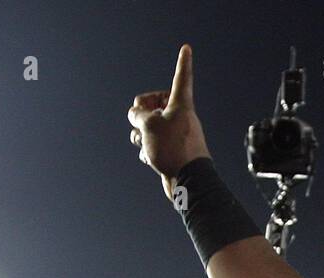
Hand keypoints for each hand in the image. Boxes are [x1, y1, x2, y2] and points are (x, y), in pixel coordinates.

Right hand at [127, 44, 211, 199]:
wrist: (188, 182)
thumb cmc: (173, 149)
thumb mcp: (148, 125)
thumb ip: (137, 114)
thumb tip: (135, 116)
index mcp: (181, 106)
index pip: (181, 78)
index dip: (182, 63)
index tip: (187, 48)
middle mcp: (181, 118)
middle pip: (156, 104)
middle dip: (142, 112)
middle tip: (140, 120)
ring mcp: (177, 136)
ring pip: (151, 127)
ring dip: (141, 134)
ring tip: (144, 144)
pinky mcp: (173, 153)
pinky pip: (154, 144)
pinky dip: (148, 151)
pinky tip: (151, 159)